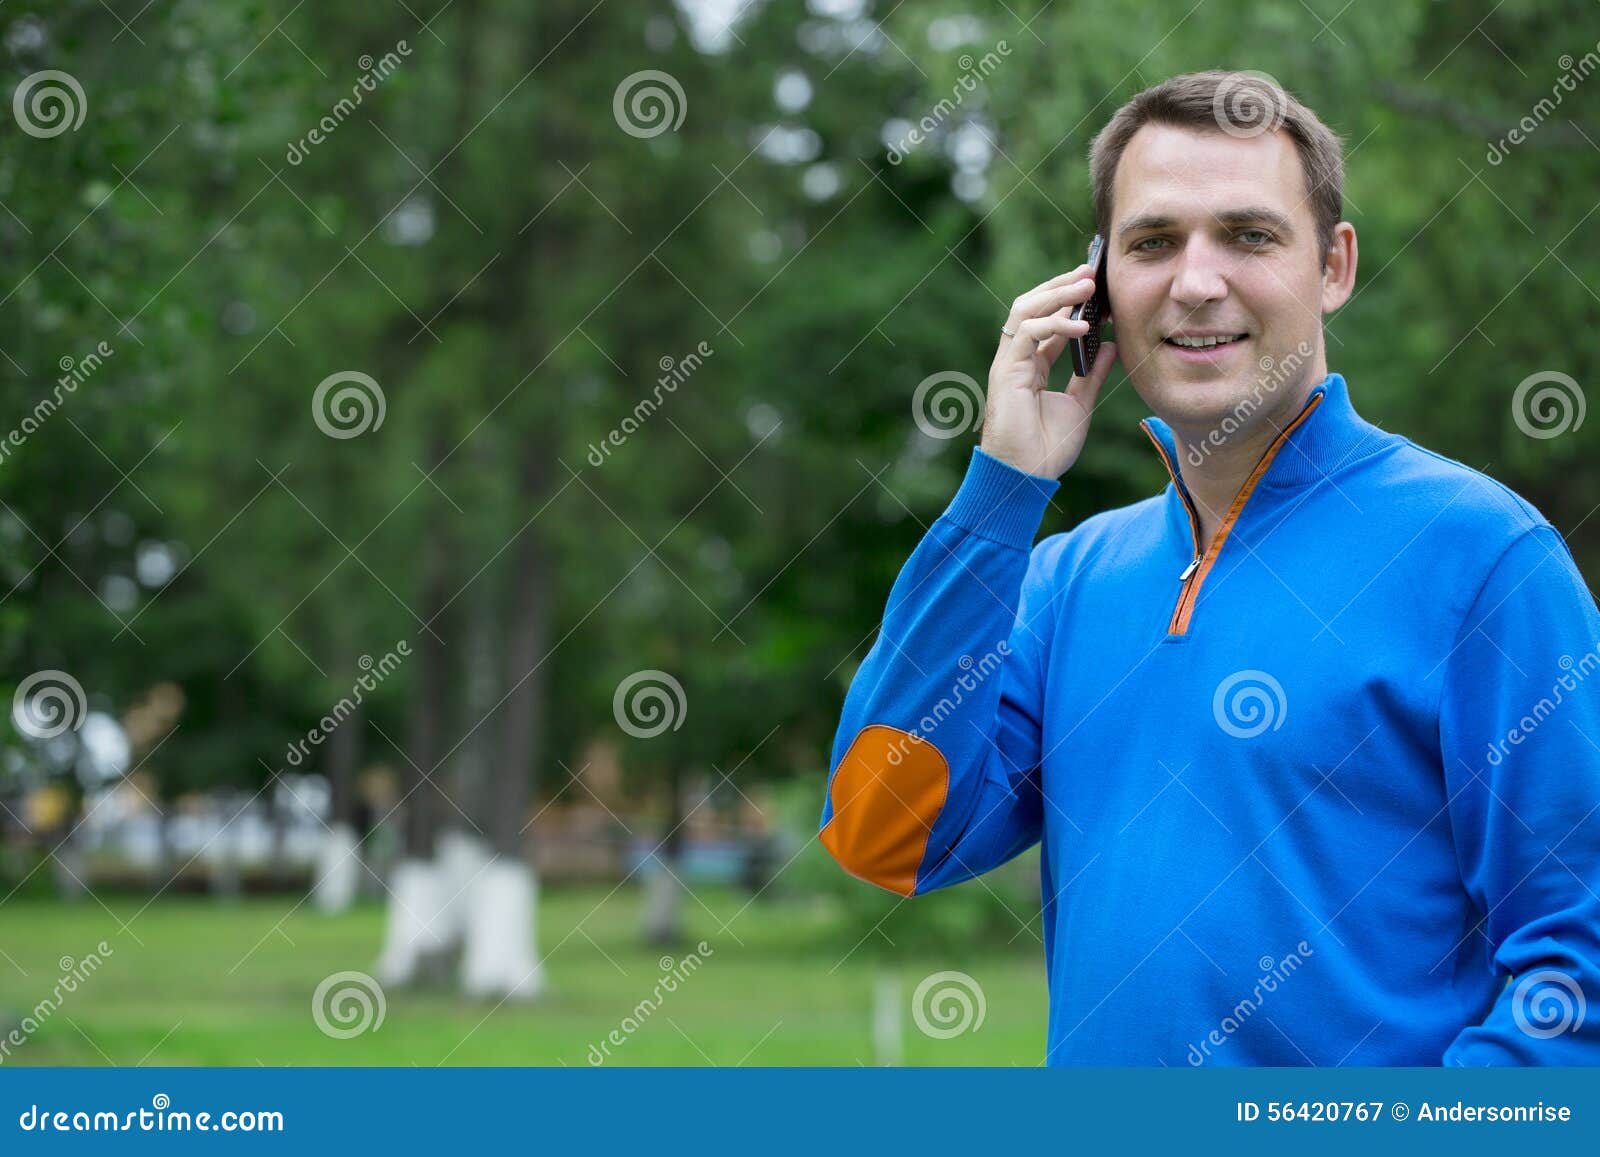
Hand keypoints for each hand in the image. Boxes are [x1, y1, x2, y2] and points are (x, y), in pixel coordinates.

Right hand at [980, 264, 1119, 479]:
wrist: (1026, 476)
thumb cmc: (1047, 448)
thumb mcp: (1080, 404)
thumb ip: (1093, 374)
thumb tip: (1110, 345)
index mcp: (1033, 365)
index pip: (1049, 320)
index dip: (1071, 301)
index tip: (1099, 287)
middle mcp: (1018, 358)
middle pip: (1033, 306)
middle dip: (1061, 285)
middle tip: (1091, 271)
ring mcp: (1009, 362)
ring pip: (1026, 310)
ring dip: (1057, 294)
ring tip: (1087, 285)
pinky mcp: (1006, 370)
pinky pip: (1028, 333)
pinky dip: (1054, 324)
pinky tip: (1081, 326)